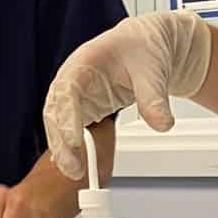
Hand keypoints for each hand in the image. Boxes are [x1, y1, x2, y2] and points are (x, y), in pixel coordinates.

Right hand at [43, 12, 211, 180]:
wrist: (148, 46)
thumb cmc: (143, 46)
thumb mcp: (154, 69)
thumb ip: (154, 97)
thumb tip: (161, 124)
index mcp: (84, 62)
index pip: (68, 90)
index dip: (68, 117)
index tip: (75, 141)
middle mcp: (72, 79)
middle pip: (56, 112)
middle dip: (61, 141)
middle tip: (74, 168)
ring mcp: (74, 95)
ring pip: (58, 124)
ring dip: (63, 148)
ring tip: (75, 171)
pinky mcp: (82, 108)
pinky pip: (70, 130)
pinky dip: (70, 148)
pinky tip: (74, 165)